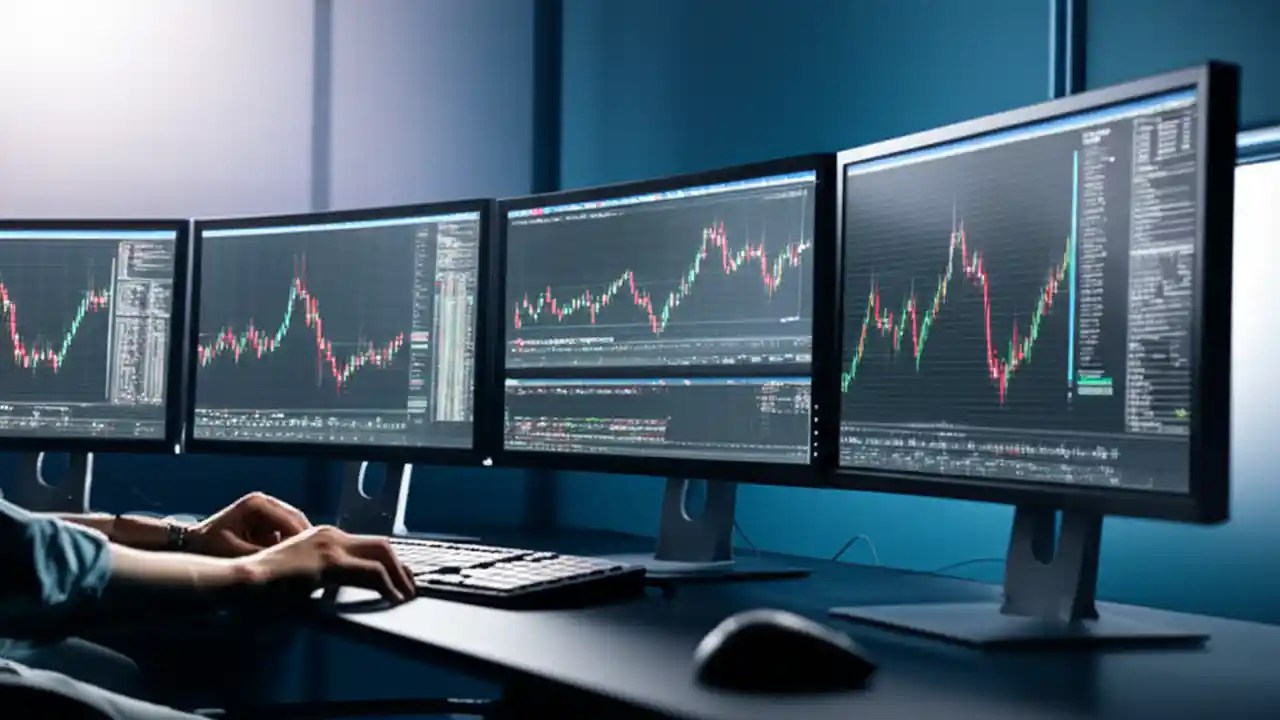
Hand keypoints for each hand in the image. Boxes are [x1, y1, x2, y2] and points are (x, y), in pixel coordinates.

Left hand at [189, 492, 311, 556]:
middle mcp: (265, 503)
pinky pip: (286, 536)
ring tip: (303, 567)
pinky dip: (288, 549)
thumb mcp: (233, 552)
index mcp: (258, 503)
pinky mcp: (266, 524)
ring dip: (297, 547)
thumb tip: (284, 564)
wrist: (189, 545)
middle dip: (304, 543)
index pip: (292, 520)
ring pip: (294, 530)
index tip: (312, 560)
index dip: (304, 540)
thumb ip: (260, 556)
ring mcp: (266, 512)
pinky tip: (289, 565)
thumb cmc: (207, 546)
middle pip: (298, 522)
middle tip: (314, 565)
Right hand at [239, 525, 415, 603]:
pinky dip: (387, 585)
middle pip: (381, 544)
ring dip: (399, 575)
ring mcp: (330, 545)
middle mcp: (331, 535)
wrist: (243, 579)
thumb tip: (340, 586)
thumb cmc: (266, 583)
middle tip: (410, 586)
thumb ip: (322, 575)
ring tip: (406, 594)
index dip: (388, 561)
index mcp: (324, 536)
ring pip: (381, 553)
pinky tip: (391, 598)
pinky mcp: (329, 561)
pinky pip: (370, 571)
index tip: (399, 577)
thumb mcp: (301, 574)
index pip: (367, 544)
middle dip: (401, 566)